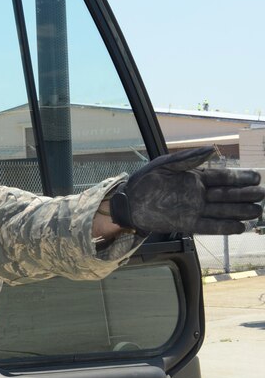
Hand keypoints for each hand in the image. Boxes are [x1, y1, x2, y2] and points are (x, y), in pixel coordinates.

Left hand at [109, 147, 263, 234]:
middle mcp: (198, 195)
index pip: (222, 178)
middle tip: (262, 194)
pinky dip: (223, 227)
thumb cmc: (144, 181)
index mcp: (194, 178)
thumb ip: (188, 159)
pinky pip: (209, 226)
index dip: (239, 178)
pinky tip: (239, 227)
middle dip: (245, 195)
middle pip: (227, 195)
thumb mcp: (165, 165)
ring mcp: (193, 210)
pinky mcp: (186, 224)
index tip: (256, 177)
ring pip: (222, 211)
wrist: (127, 202)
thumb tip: (212, 150)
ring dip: (239, 211)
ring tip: (256, 211)